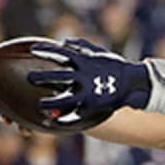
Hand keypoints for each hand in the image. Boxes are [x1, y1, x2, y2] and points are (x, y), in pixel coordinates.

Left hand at [27, 38, 151, 125]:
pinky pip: (75, 115)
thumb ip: (81, 46)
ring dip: (50, 103)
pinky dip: (63, 120)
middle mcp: (85, 77)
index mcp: (85, 62)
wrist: (134, 84)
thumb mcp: (100, 53)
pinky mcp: (93, 107)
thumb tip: (64, 41)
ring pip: (64, 100)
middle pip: (58, 77)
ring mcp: (89, 93)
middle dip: (42, 77)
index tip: (32, 49)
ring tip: (40, 105)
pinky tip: (52, 123)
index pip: (61, 54)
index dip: (46, 51)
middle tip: (30, 78)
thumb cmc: (115, 66)